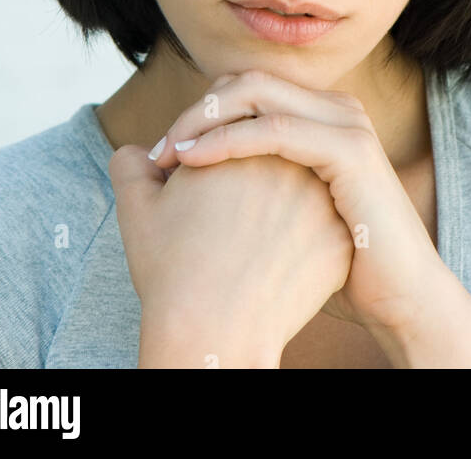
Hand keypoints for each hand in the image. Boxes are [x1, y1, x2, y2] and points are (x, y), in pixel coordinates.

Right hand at [109, 137, 354, 365]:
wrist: (213, 332)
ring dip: (277, 206)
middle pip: (269, 160)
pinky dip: (297, 242)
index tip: (197, 205)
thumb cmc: (172, 270)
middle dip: (245, 183)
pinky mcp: (339, 239)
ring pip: (299, 192)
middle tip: (220, 224)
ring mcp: (323, 200)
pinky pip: (319, 230)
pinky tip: (271, 266)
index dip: (208, 168)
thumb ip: (131, 166)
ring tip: (247, 244)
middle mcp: (292, 161)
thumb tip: (136, 152)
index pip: (233, 137)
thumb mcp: (138, 209)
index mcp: (246, 141)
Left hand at [148, 67, 455, 336]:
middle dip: (195, 111)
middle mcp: (335, 108)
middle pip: (246, 81)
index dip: (200, 112)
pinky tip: (194, 162)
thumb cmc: (340, 263)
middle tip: (159, 154)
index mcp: (320, 115)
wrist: (401, 296)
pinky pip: (274, 129)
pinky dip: (227, 140)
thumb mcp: (289, 212)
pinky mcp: (350, 149)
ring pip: (255, 93)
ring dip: (203, 120)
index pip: (246, 87)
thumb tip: (186, 182)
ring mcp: (346, 124)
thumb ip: (255, 183)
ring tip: (168, 156)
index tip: (161, 156)